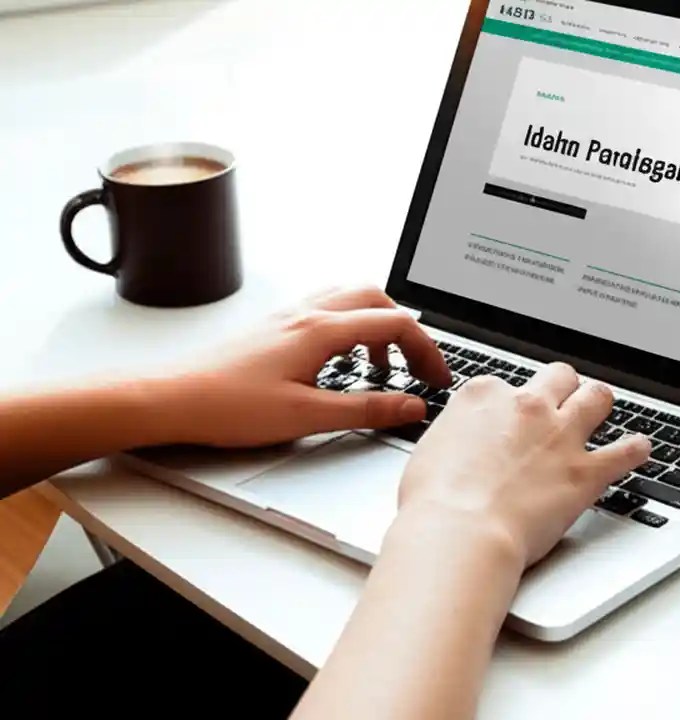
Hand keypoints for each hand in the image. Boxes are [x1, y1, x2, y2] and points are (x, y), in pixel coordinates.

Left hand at [164, 286, 452, 447]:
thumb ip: (366, 410)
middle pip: (377, 298)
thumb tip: (410, 407)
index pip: (395, 323)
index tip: (436, 379)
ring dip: (377, 324)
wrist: (169, 398)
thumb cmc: (226, 406)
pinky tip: (341, 362)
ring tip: (383, 366)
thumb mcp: (307, 416)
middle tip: (417, 367)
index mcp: (321, 330)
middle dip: (406, 330)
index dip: (426, 350)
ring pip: (350, 299)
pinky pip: (326, 311)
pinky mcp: (273, 328)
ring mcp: (288, 317)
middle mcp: (306, 314)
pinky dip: (350, 328)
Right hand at [397, 362, 651, 567]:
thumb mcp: (429, 451)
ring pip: (596, 397)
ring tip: (601, 410)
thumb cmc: (434, 503)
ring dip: (599, 404)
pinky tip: (639, 449)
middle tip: (562, 401)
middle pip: (559, 377)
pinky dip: (635, 450)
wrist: (460, 533)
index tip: (510, 418)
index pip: (506, 384)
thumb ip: (456, 436)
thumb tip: (460, 444)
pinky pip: (625, 452)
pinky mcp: (585, 471)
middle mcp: (527, 407)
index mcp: (485, 397)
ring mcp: (561, 436)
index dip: (510, 402)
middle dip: (563, 387)